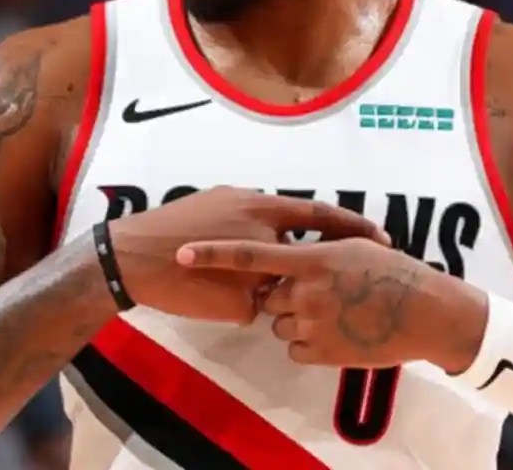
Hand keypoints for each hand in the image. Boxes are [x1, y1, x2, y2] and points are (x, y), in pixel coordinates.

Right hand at [110, 187, 388, 324]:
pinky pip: (251, 309)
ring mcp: (255, 275)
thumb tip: (275, 222)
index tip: (380, 238)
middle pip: (305, 259)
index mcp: (258, 207)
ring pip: (279, 288)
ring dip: (268, 290)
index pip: (319, 215)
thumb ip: (252, 214)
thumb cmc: (171, 227)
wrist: (132, 258)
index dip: (352, 227)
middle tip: (348, 280)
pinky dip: (235, 304)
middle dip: (316, 272)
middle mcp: (263, 238)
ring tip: (230, 282)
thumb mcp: (218, 204)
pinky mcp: (241, 305)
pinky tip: (209, 297)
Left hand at [177, 237, 486, 368]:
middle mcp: (306, 290)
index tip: (180, 252)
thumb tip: (291, 248)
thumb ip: (316, 248)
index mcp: (312, 258)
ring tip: (332, 313)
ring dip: (295, 319)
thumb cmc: (394, 274)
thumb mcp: (353, 249)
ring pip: (279, 322)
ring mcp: (312, 323)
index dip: (212, 253)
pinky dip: (306, 342)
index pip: (249, 254)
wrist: (426, 312)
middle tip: (314, 292)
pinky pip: (293, 347)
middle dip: (280, 294)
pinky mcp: (320, 352)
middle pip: (267, 294)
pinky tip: (333, 333)